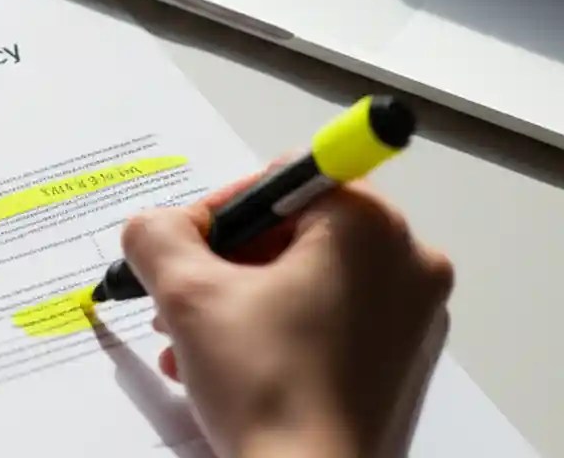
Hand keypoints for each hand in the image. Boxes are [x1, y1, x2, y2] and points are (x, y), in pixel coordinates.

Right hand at [121, 174, 453, 457]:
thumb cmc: (268, 392)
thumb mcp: (186, 294)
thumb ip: (158, 234)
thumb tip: (155, 226)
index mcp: (370, 228)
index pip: (284, 178)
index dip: (224, 208)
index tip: (191, 246)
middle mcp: (408, 263)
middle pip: (296, 230)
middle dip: (227, 263)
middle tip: (186, 298)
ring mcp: (414, 317)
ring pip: (309, 279)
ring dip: (242, 301)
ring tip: (196, 341)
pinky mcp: (403, 361)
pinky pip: (331, 320)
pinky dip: (278, 331)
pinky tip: (231, 365)